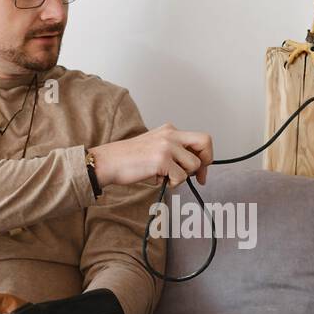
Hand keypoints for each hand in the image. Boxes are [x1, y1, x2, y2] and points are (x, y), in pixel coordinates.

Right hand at [90, 122, 213, 188]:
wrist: (108, 162)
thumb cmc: (130, 159)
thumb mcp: (156, 148)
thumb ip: (175, 153)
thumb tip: (198, 169)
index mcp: (170, 130)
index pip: (201, 138)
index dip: (206, 156)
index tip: (201, 172)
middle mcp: (171, 134)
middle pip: (205, 142)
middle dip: (205, 162)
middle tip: (198, 177)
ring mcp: (167, 146)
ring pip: (193, 165)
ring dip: (182, 177)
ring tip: (164, 176)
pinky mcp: (161, 160)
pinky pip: (180, 177)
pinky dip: (172, 184)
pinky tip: (156, 179)